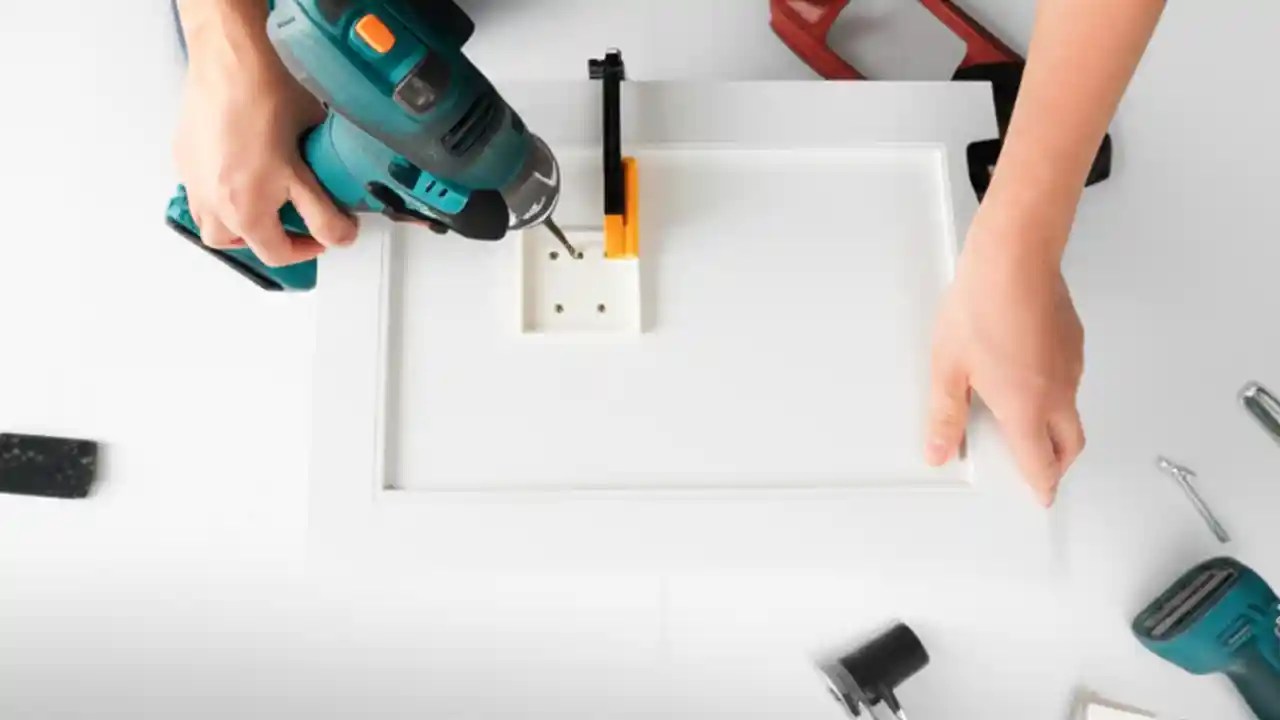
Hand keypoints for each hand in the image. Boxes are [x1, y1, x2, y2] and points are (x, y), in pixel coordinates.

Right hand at [173, 15, 355, 266]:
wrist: (232, 56)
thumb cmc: (267, 94)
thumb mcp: (313, 157)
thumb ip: (326, 199)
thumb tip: (340, 217)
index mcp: (248, 208)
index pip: (281, 253)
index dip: (315, 247)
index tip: (328, 235)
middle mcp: (215, 200)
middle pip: (242, 245)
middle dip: (273, 241)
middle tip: (296, 228)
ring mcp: (196, 179)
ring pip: (214, 225)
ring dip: (239, 226)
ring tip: (264, 211)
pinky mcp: (185, 157)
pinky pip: (200, 192)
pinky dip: (220, 195)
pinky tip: (240, 177)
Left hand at [924, 202, 1085, 506]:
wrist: (1015, 258)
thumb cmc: (982, 306)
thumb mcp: (948, 368)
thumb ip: (945, 414)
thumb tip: (939, 448)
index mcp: (1027, 407)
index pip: (1041, 463)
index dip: (1040, 485)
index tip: (1041, 496)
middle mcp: (1058, 392)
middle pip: (1070, 444)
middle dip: (1058, 464)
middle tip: (1041, 471)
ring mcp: (1071, 365)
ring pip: (1072, 410)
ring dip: (1056, 425)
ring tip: (1023, 420)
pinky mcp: (1073, 341)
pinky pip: (1070, 379)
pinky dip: (1056, 392)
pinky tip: (1027, 376)